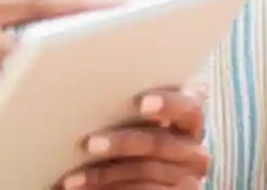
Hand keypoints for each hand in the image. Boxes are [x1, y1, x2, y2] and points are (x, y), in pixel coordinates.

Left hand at [57, 85, 209, 188]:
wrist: (129, 178)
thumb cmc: (125, 135)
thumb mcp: (128, 118)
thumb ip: (124, 104)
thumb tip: (90, 87)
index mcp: (188, 119)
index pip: (187, 106)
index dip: (168, 104)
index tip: (142, 104)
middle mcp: (193, 149)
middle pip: (159, 142)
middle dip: (121, 143)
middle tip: (88, 144)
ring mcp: (188, 177)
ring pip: (146, 172)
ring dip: (105, 173)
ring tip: (72, 177)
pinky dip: (110, 189)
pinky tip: (85, 187)